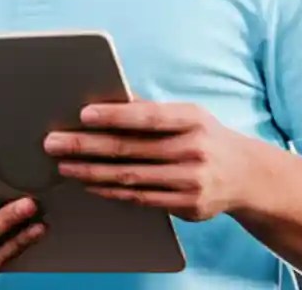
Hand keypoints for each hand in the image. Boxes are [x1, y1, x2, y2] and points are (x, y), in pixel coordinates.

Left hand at [43, 101, 256, 221]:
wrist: (247, 176)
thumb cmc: (205, 136)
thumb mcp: (187, 115)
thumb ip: (149, 109)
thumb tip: (106, 96)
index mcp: (192, 119)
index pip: (148, 116)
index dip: (115, 115)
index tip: (83, 114)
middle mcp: (194, 150)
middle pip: (130, 149)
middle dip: (86, 145)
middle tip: (54, 142)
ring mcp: (192, 181)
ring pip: (130, 177)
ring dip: (91, 172)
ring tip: (63, 165)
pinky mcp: (188, 205)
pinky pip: (140, 199)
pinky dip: (111, 191)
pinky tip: (89, 184)